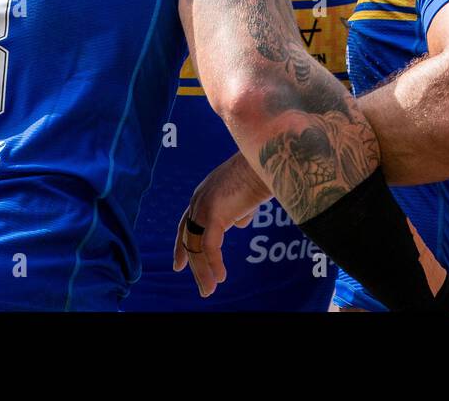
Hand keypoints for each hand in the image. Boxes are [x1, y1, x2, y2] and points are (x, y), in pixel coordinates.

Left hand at [174, 151, 272, 295]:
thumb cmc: (263, 172)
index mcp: (205, 193)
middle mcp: (199, 200)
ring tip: (210, 290)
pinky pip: (210, 247)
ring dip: (204, 271)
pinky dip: (215, 265)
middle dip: (192, 264)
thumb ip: (240, 208)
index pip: (186, 223)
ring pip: (197, 247)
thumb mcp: (246, 194)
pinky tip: (221, 278)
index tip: (179, 265)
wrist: (268, 158)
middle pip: (188, 238)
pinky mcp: (214, 214)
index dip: (182, 245)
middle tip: (202, 287)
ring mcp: (204, 206)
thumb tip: (240, 223)